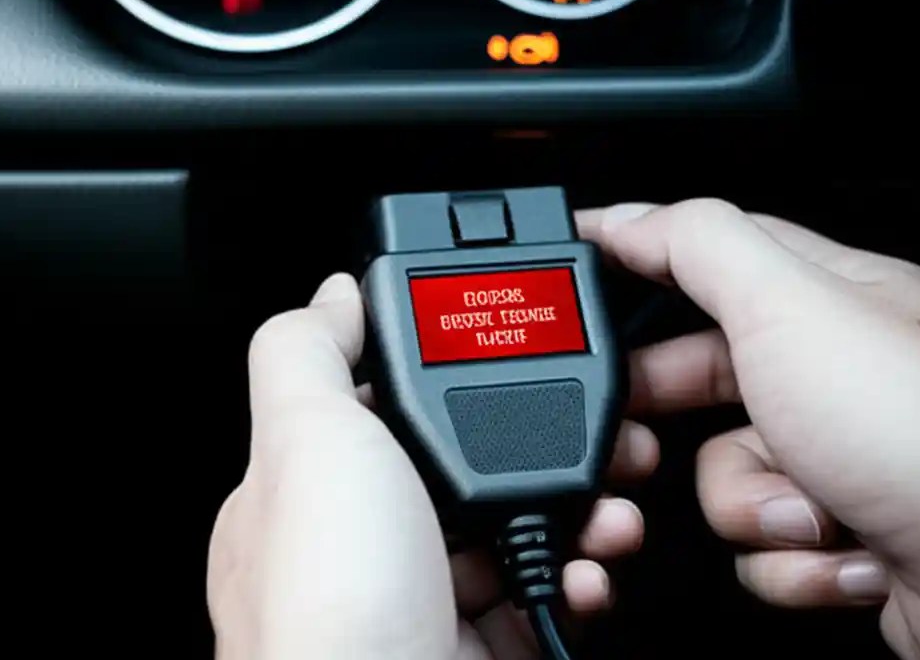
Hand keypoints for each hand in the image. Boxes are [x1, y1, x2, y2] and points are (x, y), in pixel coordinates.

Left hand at [207, 274, 658, 658]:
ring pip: (512, 535)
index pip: (379, 408)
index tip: (514, 358)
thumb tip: (333, 296)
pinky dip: (579, 579)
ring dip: (579, 510)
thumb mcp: (304, 441)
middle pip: (461, 471)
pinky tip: (591, 572)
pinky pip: (540, 603)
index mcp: (305, 490)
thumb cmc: (329, 608)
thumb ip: (309, 355)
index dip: (448, 380)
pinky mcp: (473, 656)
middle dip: (538, 444)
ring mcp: (416, 606)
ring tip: (614, 507)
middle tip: (603, 435)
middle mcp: (357, 551)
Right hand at [576, 200, 919, 659]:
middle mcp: (831, 375)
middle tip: (642, 429)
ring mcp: (836, 458)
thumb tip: (628, 214)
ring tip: (808, 506)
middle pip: (696, 376)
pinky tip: (844, 550)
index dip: (637, 260)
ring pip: (718, 474)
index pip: (708, 258)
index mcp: (827, 299)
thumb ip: (700, 247)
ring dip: (752, 503)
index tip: (571, 268)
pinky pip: (756, 545)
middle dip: (669, 414)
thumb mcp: (791, 308)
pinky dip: (787, 560)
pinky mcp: (838, 536)